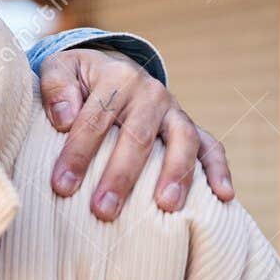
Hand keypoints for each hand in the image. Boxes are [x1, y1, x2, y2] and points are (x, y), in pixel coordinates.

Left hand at [38, 48, 234, 221]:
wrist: (110, 70)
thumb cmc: (78, 80)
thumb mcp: (58, 70)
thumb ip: (56, 88)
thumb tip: (64, 118)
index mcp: (117, 78)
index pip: (95, 119)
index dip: (78, 154)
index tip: (62, 186)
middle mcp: (150, 93)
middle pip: (138, 136)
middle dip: (121, 176)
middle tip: (103, 210)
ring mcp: (174, 111)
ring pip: (182, 141)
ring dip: (175, 175)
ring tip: (165, 206)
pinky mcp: (189, 128)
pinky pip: (211, 147)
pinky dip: (219, 169)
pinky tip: (223, 196)